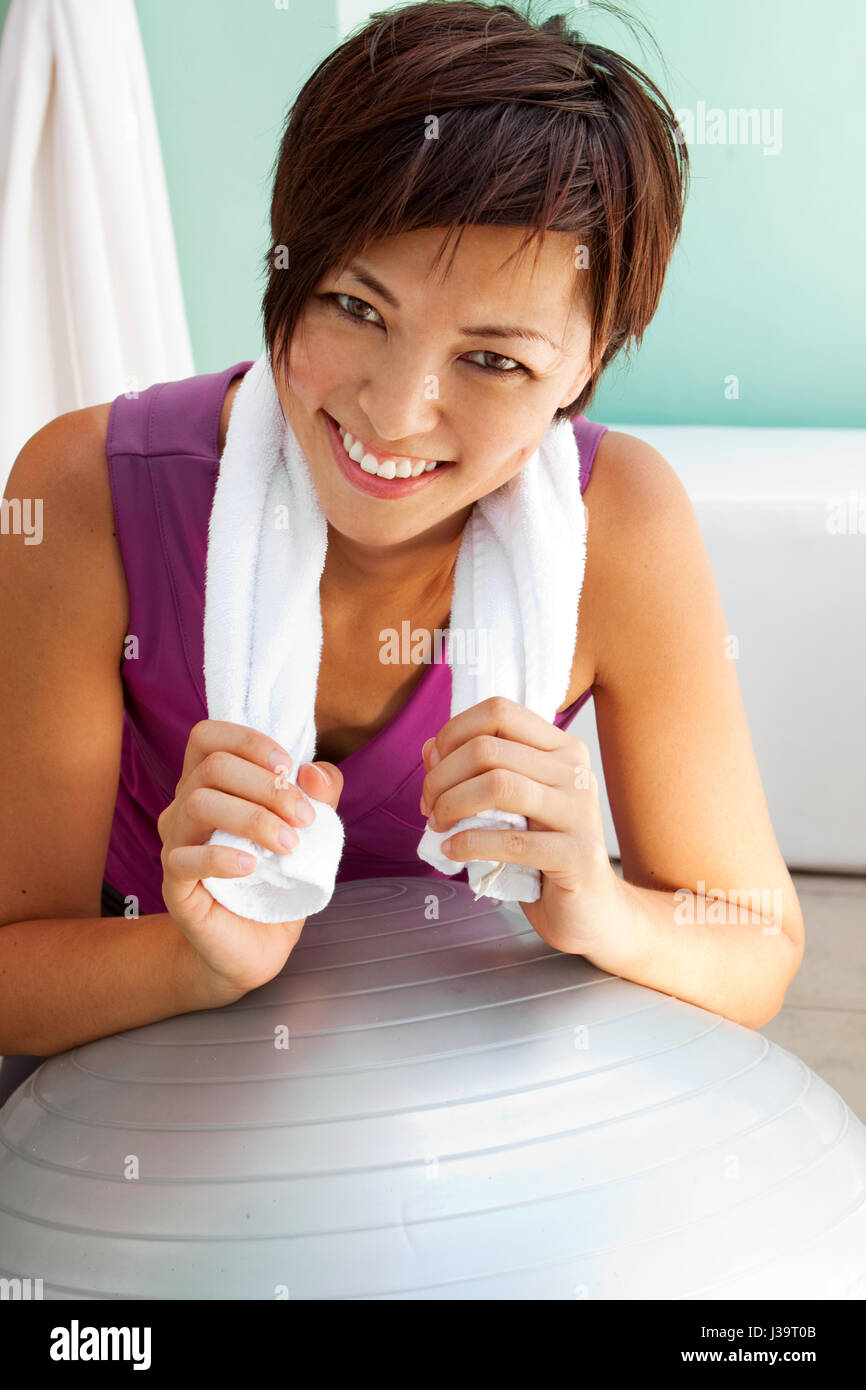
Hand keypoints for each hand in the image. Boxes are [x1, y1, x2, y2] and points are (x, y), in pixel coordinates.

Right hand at [158, 719, 342, 1002]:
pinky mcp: (174, 884)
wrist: (257, 943)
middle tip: (304, 818)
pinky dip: (222, 857)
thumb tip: (314, 771)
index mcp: (210, 784)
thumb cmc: (279, 879)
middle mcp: (185, 806)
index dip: (248, 740)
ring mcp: (175, 844)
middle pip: (212, 767)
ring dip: (253, 818)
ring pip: (197, 804)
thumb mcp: (309, 832)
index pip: (208, 736)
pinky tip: (252, 866)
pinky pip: (184, 859)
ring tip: (288, 844)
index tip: (287, 766)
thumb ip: (319, 795)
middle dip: (267, 786)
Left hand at [420, 696, 625, 962]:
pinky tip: (453, 851)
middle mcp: (575, 771)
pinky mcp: (578, 854)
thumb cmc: (544, 854)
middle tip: (428, 806)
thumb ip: (472, 772)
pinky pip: (511, 841)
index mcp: (561, 749)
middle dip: (443, 776)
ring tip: (438, 825)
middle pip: (489, 748)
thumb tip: (430, 748)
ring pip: (498, 784)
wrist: (592, 909)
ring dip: (453, 804)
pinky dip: (469, 844)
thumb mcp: (507, 806)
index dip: (455, 733)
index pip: (499, 712)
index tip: (434, 766)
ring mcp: (581, 812)